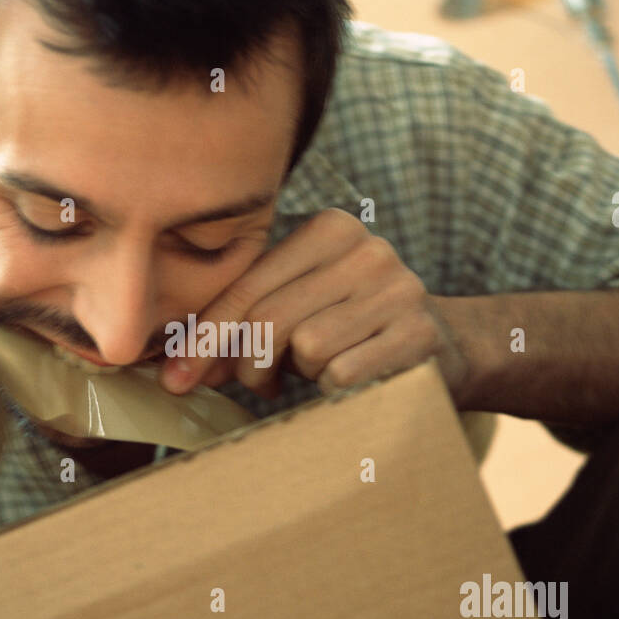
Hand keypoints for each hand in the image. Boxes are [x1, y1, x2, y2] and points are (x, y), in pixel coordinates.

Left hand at [159, 207, 471, 401]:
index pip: (249, 284)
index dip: (207, 335)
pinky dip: (335, 389)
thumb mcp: (296, 309)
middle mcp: (368, 250)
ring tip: (317, 369)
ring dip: (302, 374)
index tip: (175, 377)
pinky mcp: (420, 334)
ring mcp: (399, 290)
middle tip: (256, 383)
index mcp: (330, 228)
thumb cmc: (349, 328)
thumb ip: (241, 325)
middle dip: (248, 363)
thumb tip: (177, 365)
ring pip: (308, 348)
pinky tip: (351, 379)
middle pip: (272, 319)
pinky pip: (344, 374)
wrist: (444, 347)